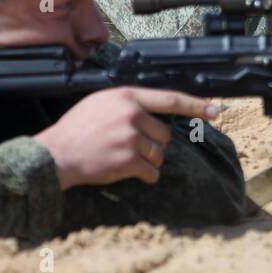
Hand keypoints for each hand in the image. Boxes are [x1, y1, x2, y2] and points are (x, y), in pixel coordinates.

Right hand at [34, 88, 219, 191]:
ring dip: (146, 161)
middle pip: (165, 134)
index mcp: (127, 97)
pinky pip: (151, 172)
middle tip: (128, 147)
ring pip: (159, 154)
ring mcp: (131, 138)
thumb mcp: (100, 103)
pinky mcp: (128, 160)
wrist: (55, 154)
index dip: (196, 105)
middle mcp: (132, 115)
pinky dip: (144, 176)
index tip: (216, 110)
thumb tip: (152, 111)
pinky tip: (126, 172)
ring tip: (122, 158)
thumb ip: (128, 103)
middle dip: (153, 144)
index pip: (170, 99)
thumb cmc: (76, 129)